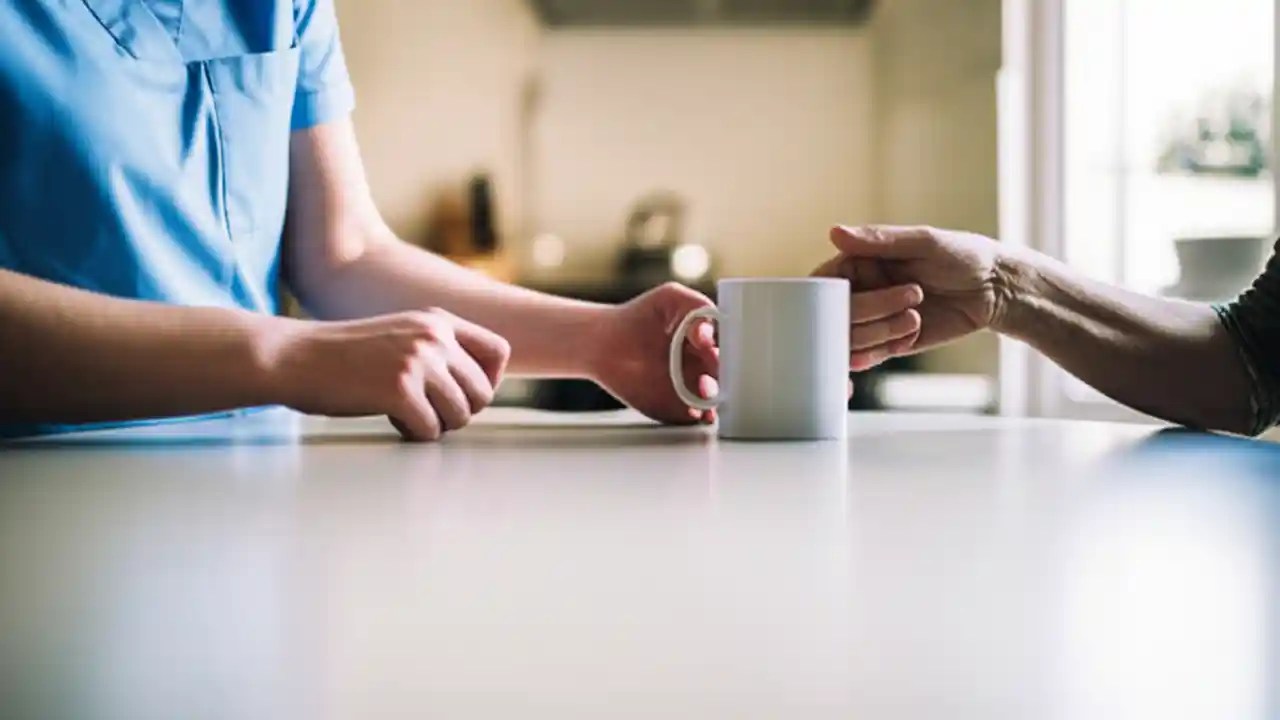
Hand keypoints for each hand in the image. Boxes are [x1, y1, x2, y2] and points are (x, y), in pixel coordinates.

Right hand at [268, 309, 510, 440]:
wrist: (293, 357)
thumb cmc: (344, 354)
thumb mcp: (401, 334)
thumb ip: (439, 349)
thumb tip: (482, 390)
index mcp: (438, 320)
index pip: (499, 351)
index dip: (488, 381)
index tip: (462, 394)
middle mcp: (434, 337)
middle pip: (483, 394)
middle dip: (458, 412)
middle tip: (425, 410)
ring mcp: (418, 361)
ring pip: (461, 416)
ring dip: (435, 425)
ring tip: (404, 412)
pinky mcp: (399, 390)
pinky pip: (431, 431)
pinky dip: (412, 434)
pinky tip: (390, 419)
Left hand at [589, 283, 719, 424]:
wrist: (603, 343)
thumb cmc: (639, 316)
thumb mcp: (670, 299)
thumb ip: (696, 308)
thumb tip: (708, 336)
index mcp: (709, 342)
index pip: (731, 350)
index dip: (730, 352)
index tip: (715, 352)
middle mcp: (705, 365)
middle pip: (728, 377)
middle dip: (724, 379)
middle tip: (708, 376)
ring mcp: (693, 388)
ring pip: (717, 400)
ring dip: (716, 400)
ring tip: (703, 393)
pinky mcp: (677, 407)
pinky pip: (696, 417)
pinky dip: (701, 417)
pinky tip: (696, 412)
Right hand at [812, 225, 1004, 369]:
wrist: (994, 290)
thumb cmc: (961, 255)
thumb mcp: (923, 241)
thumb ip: (879, 241)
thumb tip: (834, 232)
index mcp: (860, 262)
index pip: (823, 282)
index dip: (827, 293)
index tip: (849, 293)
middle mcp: (861, 292)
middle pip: (836, 315)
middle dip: (871, 309)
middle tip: (913, 295)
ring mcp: (873, 320)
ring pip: (850, 339)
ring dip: (881, 331)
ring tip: (916, 316)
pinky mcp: (888, 344)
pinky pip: (868, 357)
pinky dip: (885, 349)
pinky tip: (911, 334)